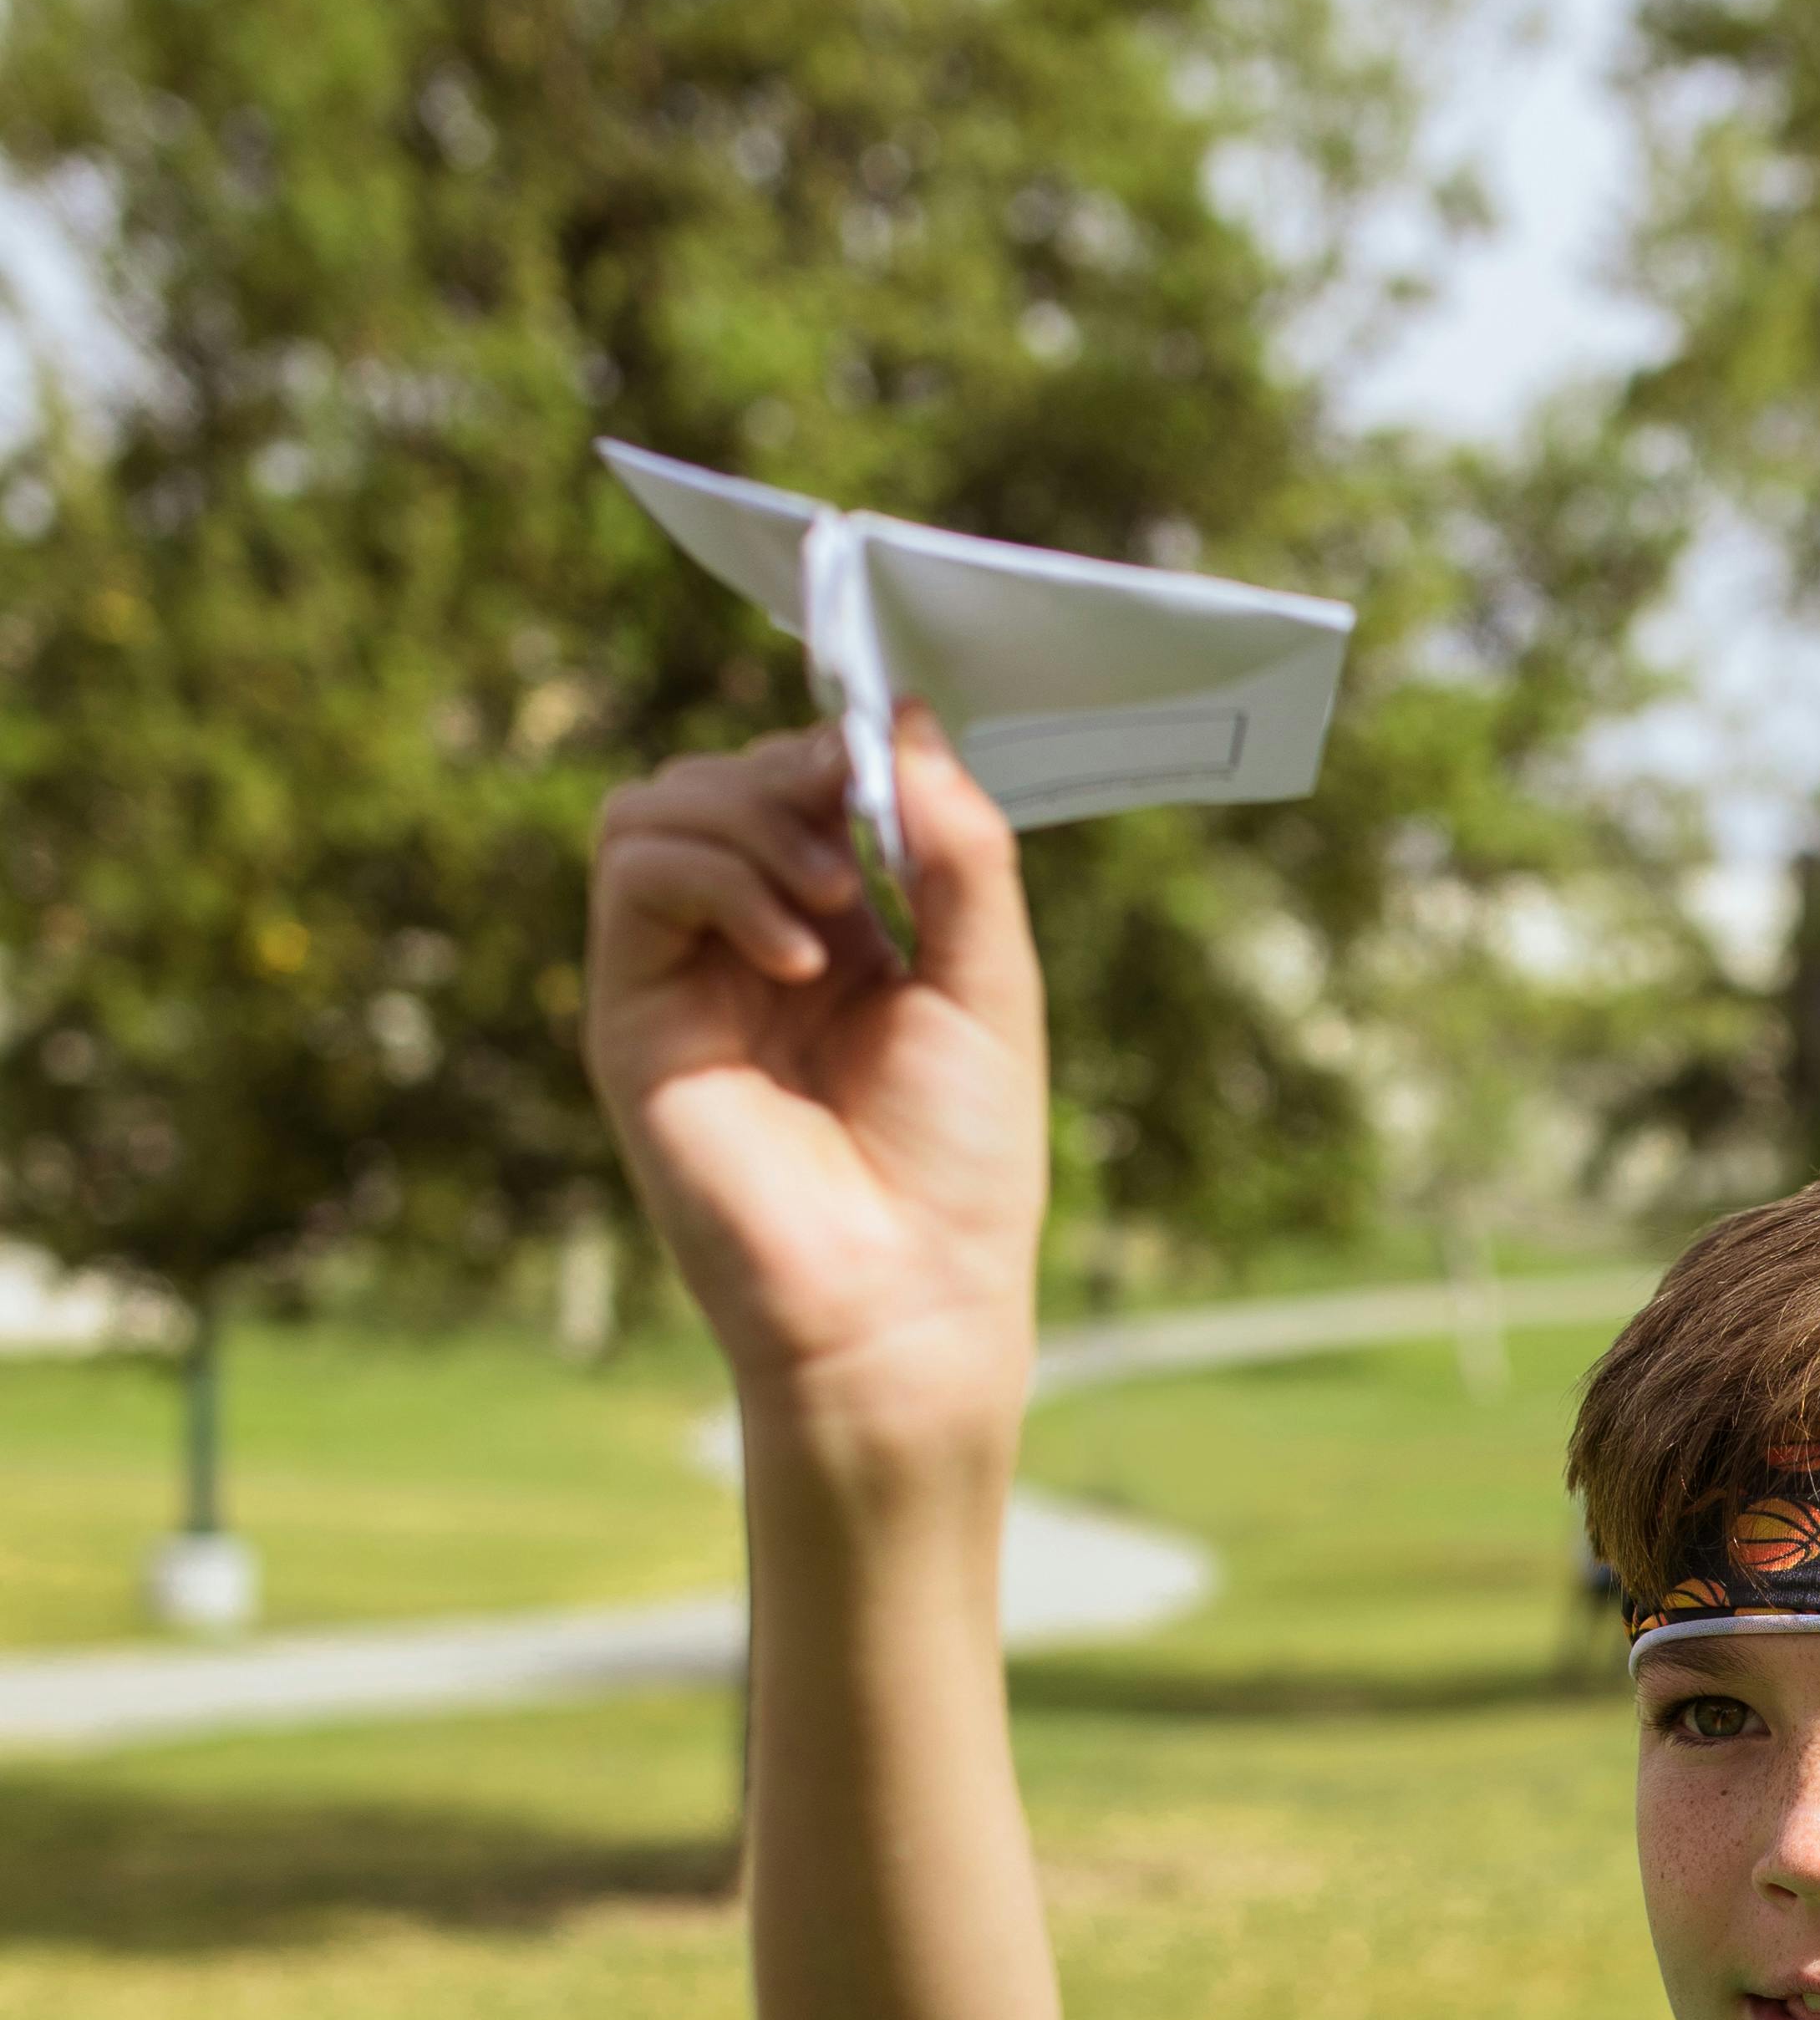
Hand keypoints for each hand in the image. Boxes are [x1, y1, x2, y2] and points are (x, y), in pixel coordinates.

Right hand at [585, 708, 1046, 1443]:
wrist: (904, 1301)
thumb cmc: (961, 1169)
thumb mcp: (989, 981)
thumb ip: (956, 847)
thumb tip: (902, 718)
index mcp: (838, 937)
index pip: (796, 787)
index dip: (835, 753)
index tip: (885, 768)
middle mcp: (749, 948)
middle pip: (718, 777)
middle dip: (791, 777)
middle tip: (858, 845)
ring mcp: (681, 980)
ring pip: (657, 806)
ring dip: (750, 819)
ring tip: (832, 909)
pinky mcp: (631, 1016)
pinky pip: (634, 870)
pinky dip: (716, 875)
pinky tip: (796, 956)